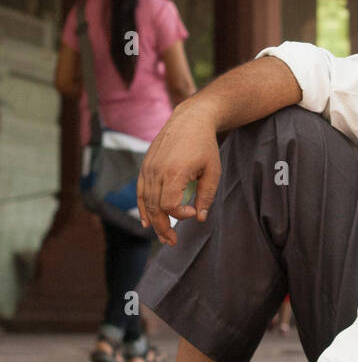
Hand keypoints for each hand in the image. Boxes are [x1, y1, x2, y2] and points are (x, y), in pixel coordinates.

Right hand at [138, 101, 221, 245]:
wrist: (190, 119)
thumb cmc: (205, 145)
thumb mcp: (213, 171)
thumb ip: (206, 196)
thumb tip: (200, 218)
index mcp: (174, 172)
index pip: (169, 205)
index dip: (179, 215)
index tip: (192, 212)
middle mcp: (157, 171)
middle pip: (155, 208)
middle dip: (162, 228)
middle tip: (172, 242)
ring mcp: (148, 168)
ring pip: (145, 202)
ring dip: (153, 222)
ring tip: (163, 236)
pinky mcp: (145, 166)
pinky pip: (140, 192)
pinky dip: (142, 208)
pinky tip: (146, 222)